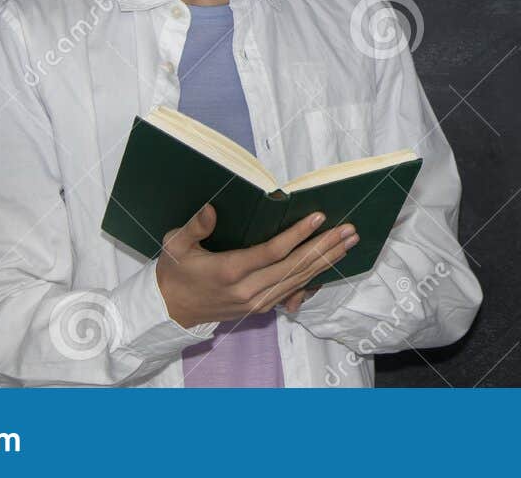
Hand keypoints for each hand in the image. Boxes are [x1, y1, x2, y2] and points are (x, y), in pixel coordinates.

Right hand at [155, 203, 356, 328]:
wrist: (170, 310)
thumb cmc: (174, 272)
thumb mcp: (175, 245)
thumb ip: (195, 227)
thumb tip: (211, 209)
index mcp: (228, 271)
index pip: (271, 252)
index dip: (297, 235)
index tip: (319, 216)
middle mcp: (247, 290)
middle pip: (294, 267)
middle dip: (324, 247)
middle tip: (350, 229)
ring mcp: (256, 302)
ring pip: (298, 280)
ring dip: (326, 260)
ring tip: (349, 242)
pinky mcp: (260, 308)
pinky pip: (293, 291)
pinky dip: (314, 276)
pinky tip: (330, 262)